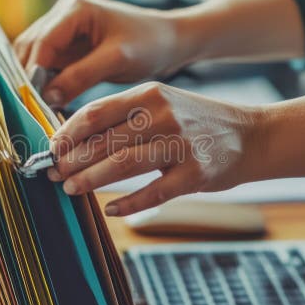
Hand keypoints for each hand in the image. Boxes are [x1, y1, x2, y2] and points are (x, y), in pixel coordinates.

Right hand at [13, 0, 185, 107]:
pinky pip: (48, 67)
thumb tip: (47, 96)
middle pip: (29, 48)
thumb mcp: (116, 59)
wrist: (169, 42)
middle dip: (28, 78)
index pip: (41, 42)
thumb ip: (81, 76)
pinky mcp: (69, 48)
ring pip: (34, 58)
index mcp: (73, 9)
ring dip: (34, 82)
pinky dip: (46, 84)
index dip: (33, 72)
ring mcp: (63, 31)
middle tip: (31, 110)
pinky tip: (50, 104)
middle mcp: (62, 15)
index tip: (33, 101)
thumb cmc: (149, 44)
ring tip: (40, 109)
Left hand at [47, 82, 262, 215]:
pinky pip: (154, 193)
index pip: (96, 112)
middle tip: (54, 173)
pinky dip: (129, 204)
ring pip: (123, 164)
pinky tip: (111, 210)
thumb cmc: (196, 121)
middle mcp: (163, 115)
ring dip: (91, 179)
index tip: (52, 149)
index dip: (68, 133)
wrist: (252, 136)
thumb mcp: (162, 104)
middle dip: (73, 159)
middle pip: (105, 140)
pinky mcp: (196, 174)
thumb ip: (125, 116)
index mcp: (149, 94)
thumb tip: (75, 138)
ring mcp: (181, 145)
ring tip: (71, 189)